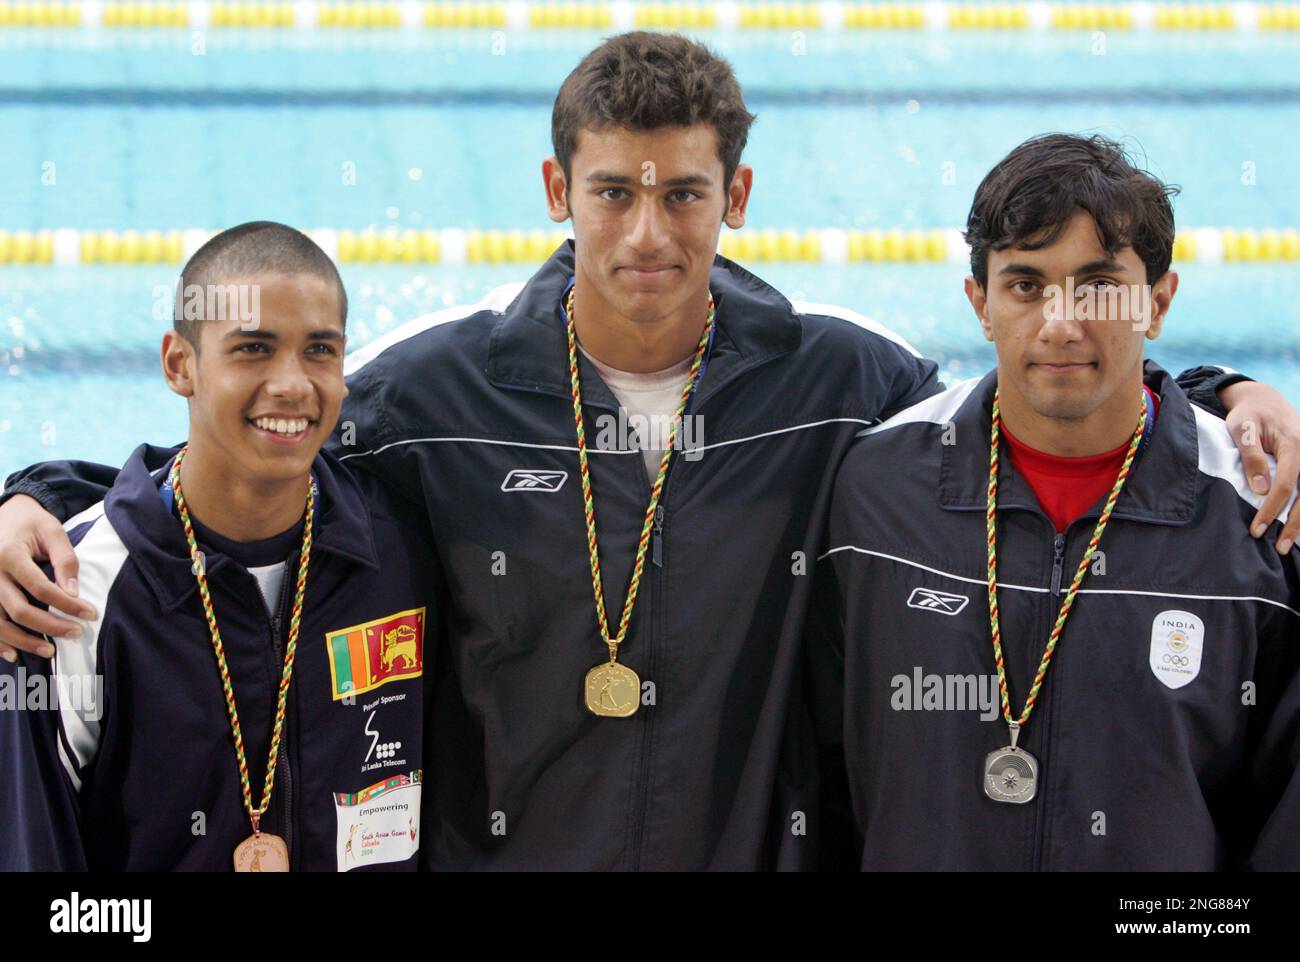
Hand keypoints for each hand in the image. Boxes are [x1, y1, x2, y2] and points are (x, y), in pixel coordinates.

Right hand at [0, 494, 96, 660]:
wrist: (5, 513)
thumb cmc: (31, 522)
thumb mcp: (53, 531)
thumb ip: (65, 559)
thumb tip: (73, 591)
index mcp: (9, 554)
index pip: (41, 588)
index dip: (67, 604)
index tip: (90, 613)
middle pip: (19, 610)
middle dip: (49, 625)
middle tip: (76, 633)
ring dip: (23, 641)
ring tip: (50, 651)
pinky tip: (14, 654)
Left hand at [1220, 381, 1299, 553]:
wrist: (1264, 400)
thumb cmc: (1249, 414)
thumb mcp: (1242, 428)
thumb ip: (1251, 456)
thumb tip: (1260, 489)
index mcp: (1293, 443)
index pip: (1286, 482)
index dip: (1272, 508)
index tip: (1258, 528)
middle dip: (1295, 523)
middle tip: (1278, 547)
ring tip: (1289, 545)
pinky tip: (1299, 530)